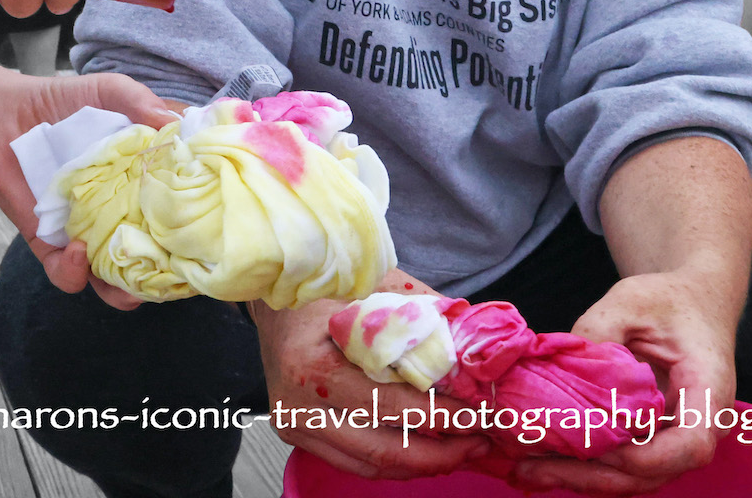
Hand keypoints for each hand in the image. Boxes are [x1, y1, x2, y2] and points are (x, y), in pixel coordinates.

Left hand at [0, 70, 181, 311]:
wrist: (3, 115)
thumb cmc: (62, 103)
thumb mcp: (108, 91)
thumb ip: (139, 102)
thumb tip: (176, 123)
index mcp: (146, 183)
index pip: (181, 212)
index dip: (201, 225)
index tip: (217, 227)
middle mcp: (123, 215)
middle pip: (157, 256)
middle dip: (172, 272)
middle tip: (183, 268)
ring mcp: (89, 233)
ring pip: (116, 282)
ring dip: (128, 292)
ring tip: (133, 285)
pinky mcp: (51, 245)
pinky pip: (67, 275)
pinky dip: (75, 272)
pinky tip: (78, 250)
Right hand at [252, 285, 490, 480]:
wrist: (271, 299)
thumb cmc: (322, 288)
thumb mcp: (371, 287)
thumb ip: (418, 314)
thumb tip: (471, 345)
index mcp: (312, 367)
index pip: (388, 406)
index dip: (440, 416)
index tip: (480, 415)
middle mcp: (298, 406)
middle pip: (380, 449)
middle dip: (438, 453)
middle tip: (480, 444)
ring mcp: (294, 425)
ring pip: (369, 464)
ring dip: (420, 464)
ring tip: (461, 451)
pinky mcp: (297, 434)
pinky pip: (353, 461)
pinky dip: (394, 461)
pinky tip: (425, 450)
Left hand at [495, 271, 737, 494]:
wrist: (695, 302)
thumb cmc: (668, 299)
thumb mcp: (630, 301)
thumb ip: (597, 332)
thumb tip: (557, 371)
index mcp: (709, 390)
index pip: (690, 445)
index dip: (644, 456)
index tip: (595, 446)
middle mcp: (700, 427)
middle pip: (653, 473)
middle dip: (591, 477)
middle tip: (531, 468)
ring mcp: (677, 440)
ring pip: (635, 479)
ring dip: (582, 479)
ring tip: (527, 469)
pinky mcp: (655, 441)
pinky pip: (625, 466)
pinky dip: (586, 467)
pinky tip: (543, 462)